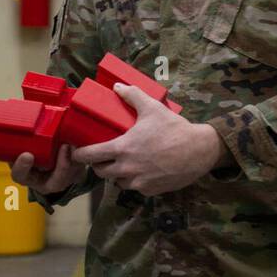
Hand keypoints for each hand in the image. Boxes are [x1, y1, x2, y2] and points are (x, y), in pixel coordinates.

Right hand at [0, 137, 86, 195]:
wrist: (56, 159)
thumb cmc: (34, 156)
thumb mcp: (17, 152)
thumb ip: (0, 147)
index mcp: (28, 176)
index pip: (22, 176)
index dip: (23, 167)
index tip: (27, 155)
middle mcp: (46, 182)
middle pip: (54, 180)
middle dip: (60, 166)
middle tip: (63, 147)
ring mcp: (64, 179)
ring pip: (71, 174)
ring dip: (74, 160)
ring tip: (74, 142)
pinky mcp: (78, 172)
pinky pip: (81, 167)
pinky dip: (81, 156)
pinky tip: (80, 143)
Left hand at [71, 83, 224, 195]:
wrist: (200, 151)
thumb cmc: (174, 128)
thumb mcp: (152, 108)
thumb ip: (132, 96)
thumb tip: (117, 86)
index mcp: (122, 149)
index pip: (89, 156)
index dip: (80, 154)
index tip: (77, 151)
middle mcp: (126, 168)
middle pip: (100, 172)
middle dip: (98, 164)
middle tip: (102, 156)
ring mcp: (138, 182)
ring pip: (117, 182)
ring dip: (116, 174)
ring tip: (122, 163)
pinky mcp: (150, 190)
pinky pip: (135, 188)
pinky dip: (134, 181)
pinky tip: (140, 171)